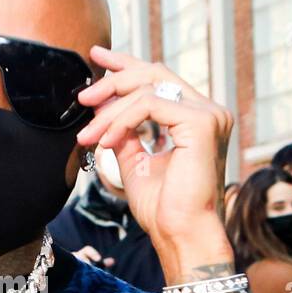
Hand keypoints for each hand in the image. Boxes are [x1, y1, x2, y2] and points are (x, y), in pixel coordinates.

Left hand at [75, 47, 234, 283]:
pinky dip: (121, 120)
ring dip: (109, 110)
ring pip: (148, 88)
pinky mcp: (202, 122)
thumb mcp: (135, 163)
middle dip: (113, 78)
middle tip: (83, 96)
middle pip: (154, 73)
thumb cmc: (163, 209)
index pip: (159, 79)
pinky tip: (105, 141)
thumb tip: (103, 111)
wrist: (180, 234)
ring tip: (87, 135)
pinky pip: (150, 105)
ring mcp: (209, 114)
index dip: (127, 65)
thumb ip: (125, 134)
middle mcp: (208, 111)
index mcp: (197, 119)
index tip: (96, 57)